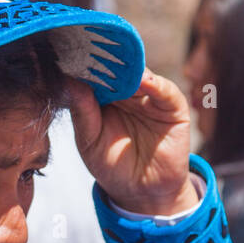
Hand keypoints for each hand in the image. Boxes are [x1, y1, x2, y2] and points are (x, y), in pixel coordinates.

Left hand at [67, 68, 197, 215]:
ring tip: (117, 64)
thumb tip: (70, 82)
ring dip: (130, 69)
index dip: (86, 64)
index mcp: (105, 97)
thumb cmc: (111, 165)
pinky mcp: (172, 106)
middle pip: (119, 69)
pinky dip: (155, 84)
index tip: (73, 54)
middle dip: (107, 60)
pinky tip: (143, 80)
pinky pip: (164, 91)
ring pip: (140, 75)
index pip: (96, 74)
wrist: (141, 192)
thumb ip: (82, 112)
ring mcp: (151, 97)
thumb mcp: (89, 140)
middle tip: (94, 50)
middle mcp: (128, 93)